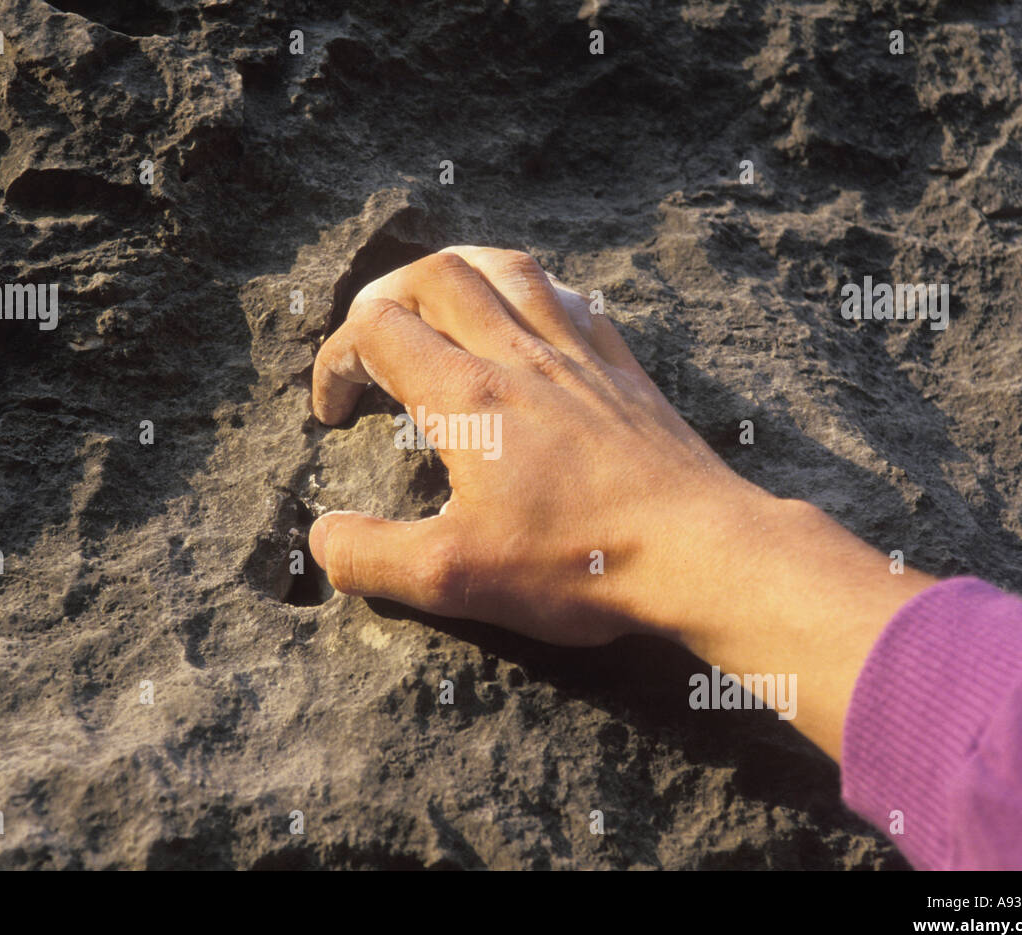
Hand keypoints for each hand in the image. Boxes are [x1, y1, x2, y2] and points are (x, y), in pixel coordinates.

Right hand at [309, 246, 935, 759]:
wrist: (699, 552)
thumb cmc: (578, 564)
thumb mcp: (453, 578)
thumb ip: (372, 556)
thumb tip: (321, 540)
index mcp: (467, 398)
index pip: (376, 333)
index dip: (336, 360)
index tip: (334, 412)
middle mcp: (518, 356)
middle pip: (435, 275)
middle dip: (384, 295)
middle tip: (370, 340)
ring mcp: (577, 354)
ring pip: (506, 267)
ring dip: (456, 271)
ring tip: (435, 300)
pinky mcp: (622, 368)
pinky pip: (570, 297)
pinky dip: (531, 290)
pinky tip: (531, 318)